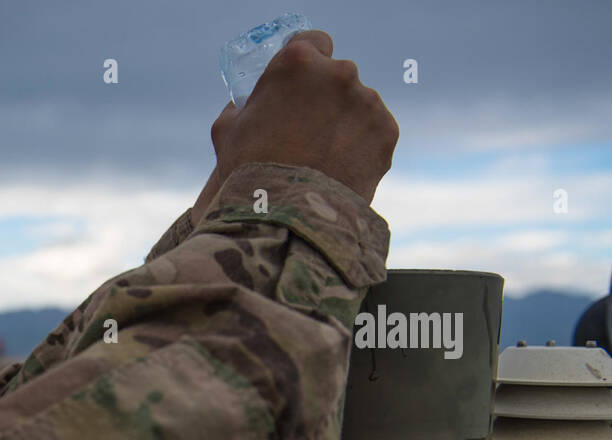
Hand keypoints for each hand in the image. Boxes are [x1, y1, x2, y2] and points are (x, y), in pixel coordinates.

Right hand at [192, 30, 397, 215]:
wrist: (284, 222)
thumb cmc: (247, 175)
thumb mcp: (227, 133)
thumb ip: (241, 108)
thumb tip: (244, 107)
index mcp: (297, 63)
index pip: (314, 42)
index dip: (306, 65)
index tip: (301, 85)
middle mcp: (340, 73)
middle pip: (337, 76)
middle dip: (325, 98)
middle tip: (306, 132)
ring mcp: (368, 101)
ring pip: (358, 105)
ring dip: (345, 123)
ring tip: (322, 160)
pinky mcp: (387, 132)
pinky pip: (374, 132)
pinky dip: (361, 147)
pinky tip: (339, 170)